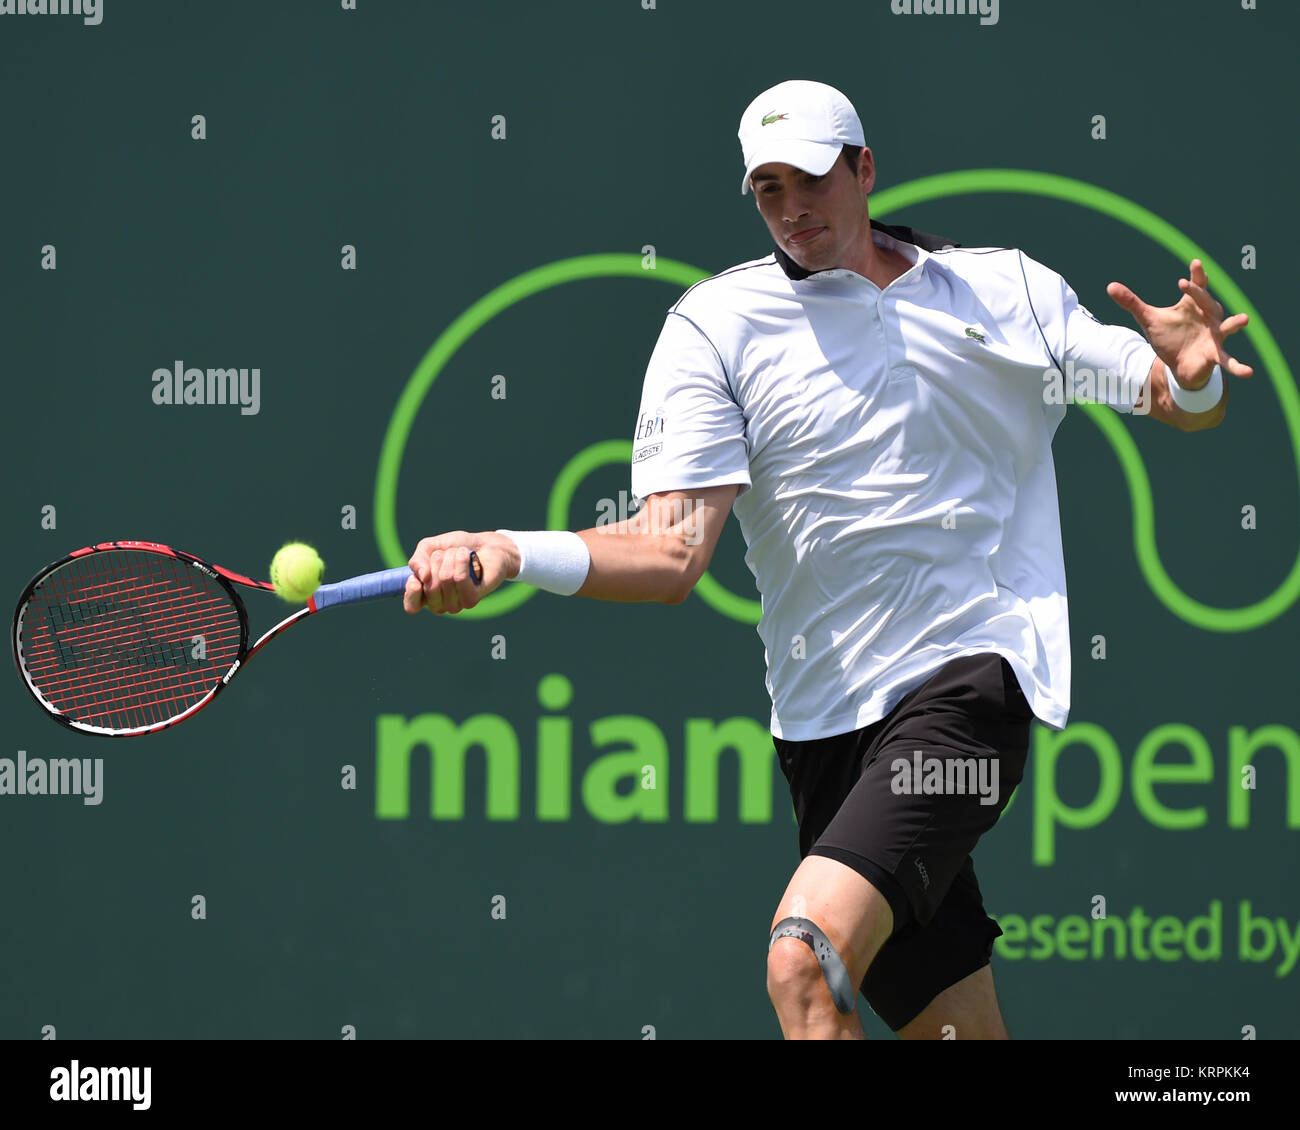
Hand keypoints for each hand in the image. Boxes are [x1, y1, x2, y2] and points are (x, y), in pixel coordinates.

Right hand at [403, 530, 519, 614]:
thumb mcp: (430, 548)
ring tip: (459, 553)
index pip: (411, 606)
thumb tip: (421, 576)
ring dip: (451, 557)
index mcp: (425, 594)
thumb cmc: (456, 548)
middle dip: (436, 560)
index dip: (411, 592)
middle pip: (429, 586)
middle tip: (446, 554)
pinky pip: (460, 578)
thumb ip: (418, 560)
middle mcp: (439, 604)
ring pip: (446, 579)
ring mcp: (456, 604)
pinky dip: (461, 560)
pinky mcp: (471, 599)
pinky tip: (466, 555)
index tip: (416, 577)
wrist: (486, 545)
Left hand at [1107, 259, 1253, 388]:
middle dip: (1199, 294)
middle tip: (1187, 285)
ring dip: (1235, 324)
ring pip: (1227, 327)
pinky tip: (1248, 373)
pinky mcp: (1215, 355)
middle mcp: (1208, 317)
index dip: (1196, 276)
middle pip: (1207, 302)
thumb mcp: (1149, 319)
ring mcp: (1215, 336)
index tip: (1194, 263)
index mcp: (1193, 306)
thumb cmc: (1169, 337)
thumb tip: (1110, 286)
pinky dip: (1238, 366)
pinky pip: (1229, 361)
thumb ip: (1132, 302)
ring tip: (1243, 320)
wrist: (1177, 365)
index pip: (1196, 287)